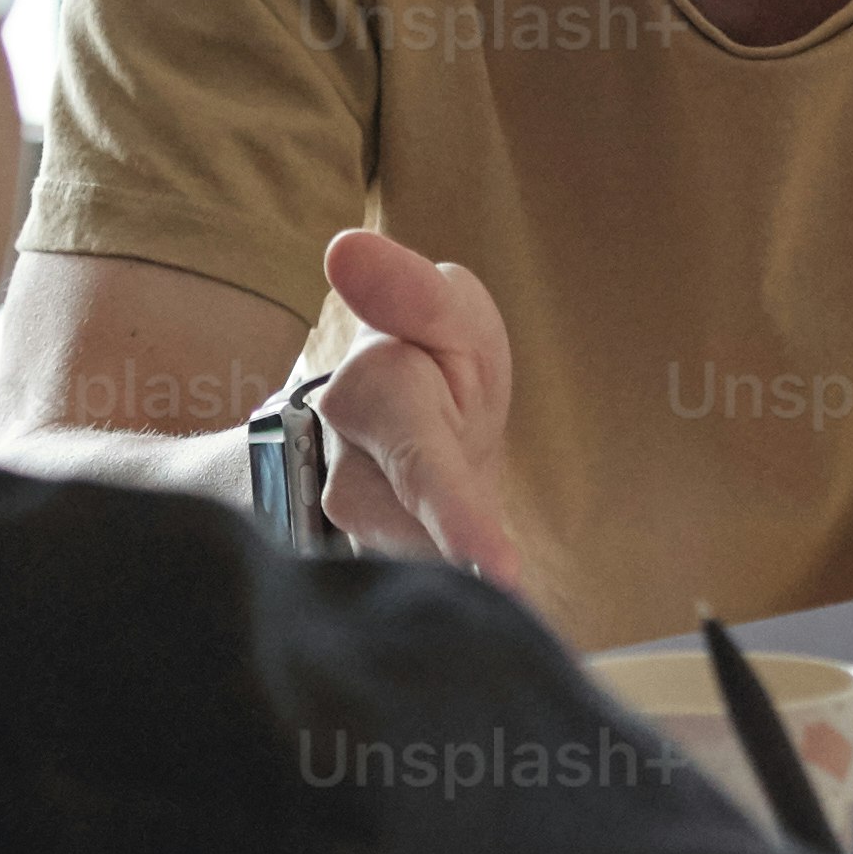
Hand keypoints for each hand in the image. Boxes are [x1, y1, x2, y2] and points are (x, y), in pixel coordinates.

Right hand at [306, 225, 533, 607]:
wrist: (401, 423)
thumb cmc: (436, 359)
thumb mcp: (443, 310)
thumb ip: (406, 288)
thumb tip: (346, 248)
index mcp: (374, 400)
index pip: (422, 469)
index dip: (460, 523)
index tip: (499, 571)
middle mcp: (343, 476)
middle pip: (424, 544)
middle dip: (469, 564)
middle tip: (509, 577)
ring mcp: (343, 533)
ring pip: (418, 576)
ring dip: (460, 581)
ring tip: (489, 570)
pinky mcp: (358, 573)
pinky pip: (413, 601)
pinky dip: (450, 605)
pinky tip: (478, 602)